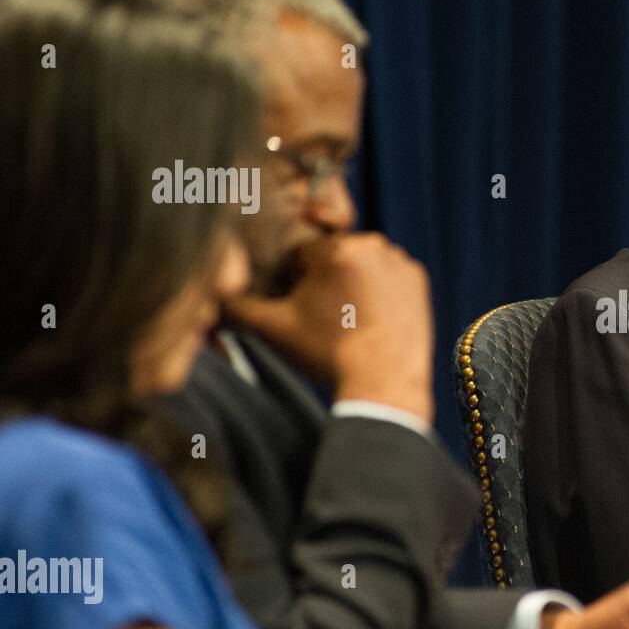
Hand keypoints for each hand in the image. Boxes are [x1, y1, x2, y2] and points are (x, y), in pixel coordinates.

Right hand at [224, 233, 433, 422]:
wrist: (384, 383)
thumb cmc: (327, 354)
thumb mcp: (273, 329)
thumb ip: (236, 305)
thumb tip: (210, 295)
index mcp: (335, 249)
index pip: (299, 256)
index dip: (294, 283)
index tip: (301, 312)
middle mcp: (373, 245)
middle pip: (331, 259)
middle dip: (323, 283)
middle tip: (326, 321)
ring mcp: (400, 261)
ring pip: (360, 267)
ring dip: (351, 286)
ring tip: (348, 322)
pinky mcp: (419, 280)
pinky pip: (386, 278)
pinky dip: (378, 293)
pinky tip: (371, 320)